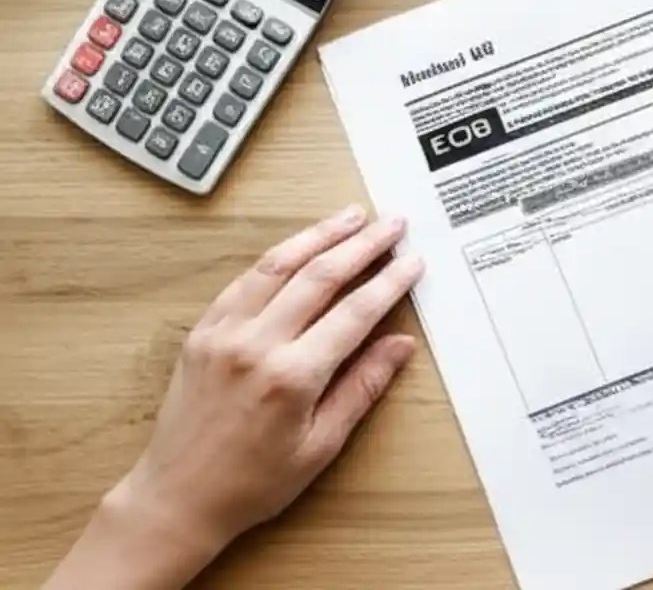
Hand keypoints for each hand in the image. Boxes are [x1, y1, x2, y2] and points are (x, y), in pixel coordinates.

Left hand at [46, 206, 423, 589]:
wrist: (178, 497)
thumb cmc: (254, 482)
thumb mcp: (322, 444)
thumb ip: (362, 387)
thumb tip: (400, 345)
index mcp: (293, 376)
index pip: (354, 312)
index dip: (389, 282)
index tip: (412, 261)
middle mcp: (256, 344)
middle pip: (320, 276)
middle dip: (362, 244)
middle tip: (392, 223)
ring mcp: (223, 333)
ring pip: (278, 264)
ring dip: (319, 235)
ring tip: (350, 216)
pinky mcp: (202, 332)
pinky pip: (244, 281)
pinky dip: (276, 257)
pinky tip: (298, 246)